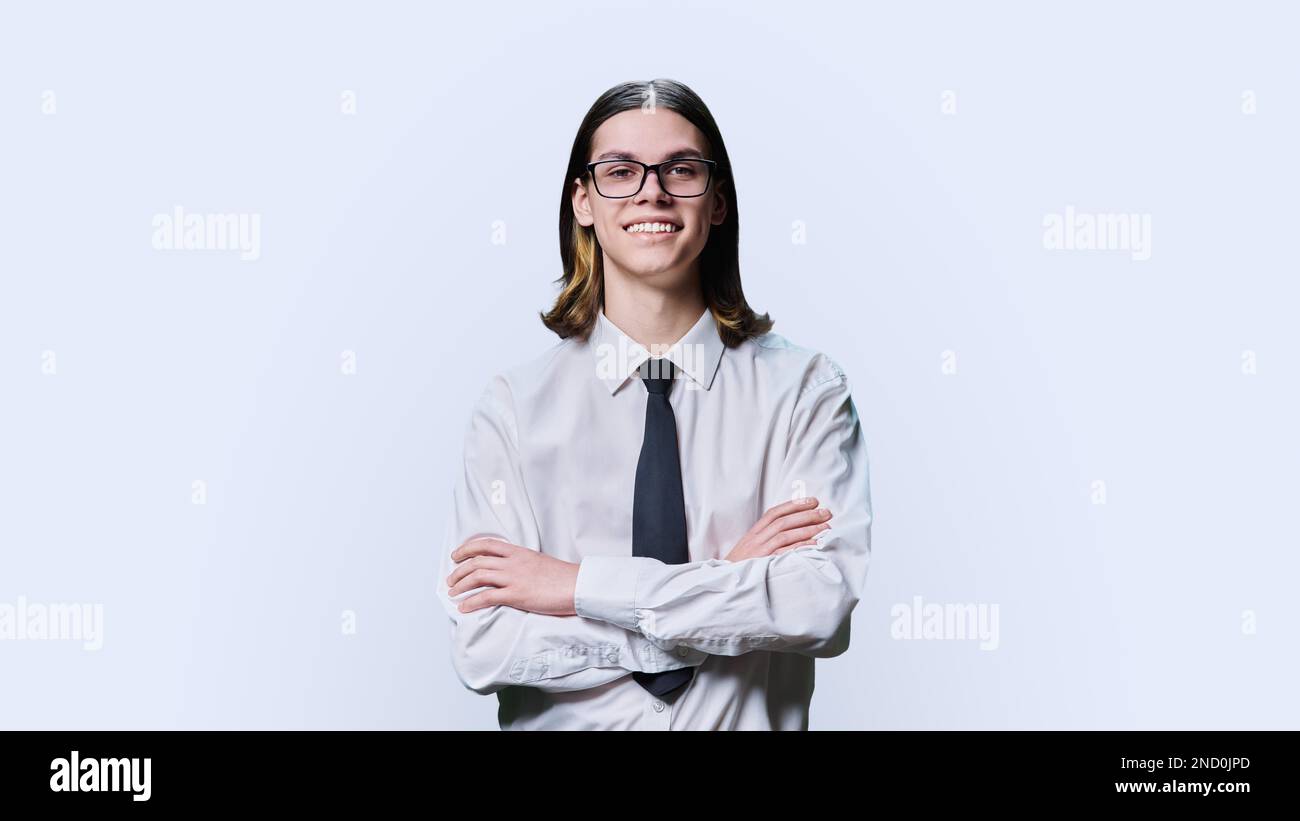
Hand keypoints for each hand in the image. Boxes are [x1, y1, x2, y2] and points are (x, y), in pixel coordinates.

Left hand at [446, 538, 579, 615]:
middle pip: (477, 561)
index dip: (467, 548)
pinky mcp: (516, 594)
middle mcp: (513, 562)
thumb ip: (523, 563)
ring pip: (478, 576)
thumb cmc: (563, 577)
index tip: (456, 555)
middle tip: (451, 580)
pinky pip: (487, 596)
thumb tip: (511, 570)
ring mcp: (514, 578)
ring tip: (453, 594)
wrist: (577, 585)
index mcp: (519, 552)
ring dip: (461, 585)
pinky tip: (464, 607)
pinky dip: (471, 602)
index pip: (487, 544)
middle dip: (459, 570)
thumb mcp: (539, 562)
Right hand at [724, 497, 832, 562]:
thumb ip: (766, 537)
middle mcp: (756, 539)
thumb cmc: (741, 567)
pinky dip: (801, 547)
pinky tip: (815, 545)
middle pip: (783, 521)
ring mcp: (759, 551)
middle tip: (826, 512)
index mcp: (753, 533)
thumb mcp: (750, 547)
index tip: (812, 501)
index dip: (794, 505)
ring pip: (785, 534)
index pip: (774, 513)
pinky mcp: (764, 565)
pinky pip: (785, 553)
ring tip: (826, 527)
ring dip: (808, 529)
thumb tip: (790, 529)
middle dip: (807, 515)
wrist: (723, 583)